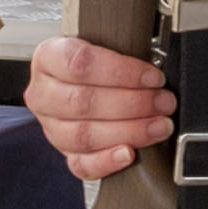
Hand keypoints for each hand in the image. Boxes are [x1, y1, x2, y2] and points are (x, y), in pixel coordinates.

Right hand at [24, 34, 168, 182]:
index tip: (154, 77)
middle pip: (83, 102)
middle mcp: (43, 93)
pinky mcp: (63, 152)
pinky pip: (81, 164)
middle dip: (133, 103)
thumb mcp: (108, 44)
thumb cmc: (101, 62)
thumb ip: (124, 52)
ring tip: (159, 125)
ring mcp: (50, 126)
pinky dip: (107, 161)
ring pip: (83, 134)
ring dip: (129, 131)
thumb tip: (156, 70)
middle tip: (164, 102)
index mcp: (48, 58)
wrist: (87, 80)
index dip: (122, 72)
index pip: (80, 63)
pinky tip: (129, 154)